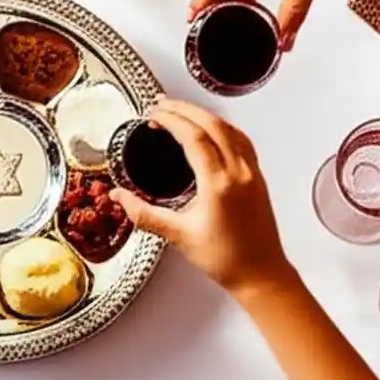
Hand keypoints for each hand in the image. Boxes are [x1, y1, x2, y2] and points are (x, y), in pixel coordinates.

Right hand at [110, 99, 293, 296]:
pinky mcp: (258, 178)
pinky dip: (223, 127)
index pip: (194, 137)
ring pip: (230, 129)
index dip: (172, 120)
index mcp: (218, 184)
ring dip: (205, 115)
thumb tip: (119, 197)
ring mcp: (252, 173)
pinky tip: (212, 130)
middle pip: (213, 124)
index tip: (154, 114)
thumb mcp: (178, 236)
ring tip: (182, 112)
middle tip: (162, 105)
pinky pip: (242, 141)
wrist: (261, 274)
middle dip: (186, 109)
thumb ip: (144, 214)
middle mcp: (239, 173)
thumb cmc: (225, 259)